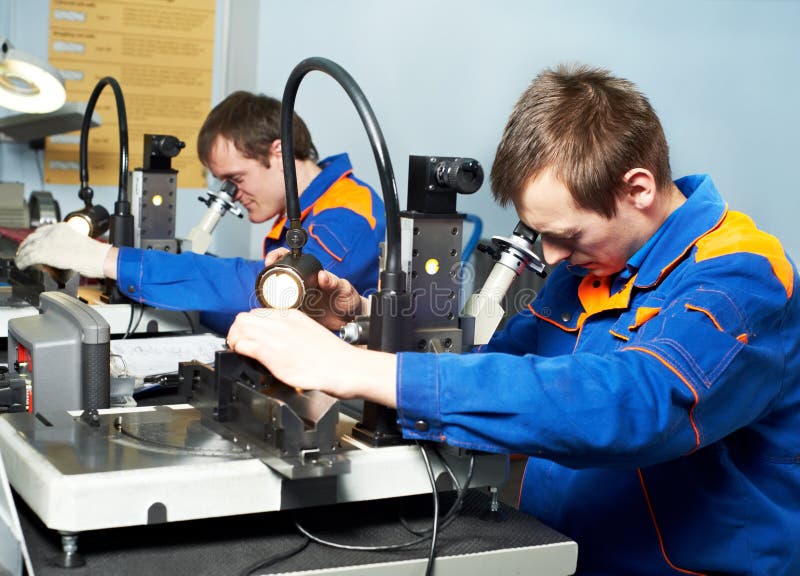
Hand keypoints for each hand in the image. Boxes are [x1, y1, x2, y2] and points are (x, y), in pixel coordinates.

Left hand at [15, 222, 112, 277]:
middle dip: (27, 245)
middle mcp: (53, 232)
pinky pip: (28, 257)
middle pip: (33, 237)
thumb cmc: (96, 254)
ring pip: (28, 247)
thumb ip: (68, 243)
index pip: (43, 230)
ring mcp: (48, 242)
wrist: (98, 257)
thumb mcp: (80, 242)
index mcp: (63, 227)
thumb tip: (61, 252)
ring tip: (21, 261)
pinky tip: (23, 265)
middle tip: (24, 252)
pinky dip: (23, 262)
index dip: (36, 238)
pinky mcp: (45, 252)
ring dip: (23, 255)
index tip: (33, 243)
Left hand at [227, 308, 396, 405]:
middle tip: (241, 345)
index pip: (258, 313)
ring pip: (240, 327)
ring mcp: (277, 336)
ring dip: (235, 340)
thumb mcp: (311, 334)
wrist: (347, 368)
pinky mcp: (273, 353)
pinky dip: (239, 350)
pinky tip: (246, 357)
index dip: (250, 327)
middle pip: (244, 317)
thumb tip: (278, 340)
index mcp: (292, 316)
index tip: (251, 338)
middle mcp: (282, 322)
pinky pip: (244, 344)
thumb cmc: (334, 357)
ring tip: (241, 351)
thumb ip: (293, 333)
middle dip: (238, 332)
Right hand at [263, 247, 367, 329]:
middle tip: (265, 281)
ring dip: (271, 295)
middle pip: (279, 275)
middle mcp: (302, 284)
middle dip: (268, 276)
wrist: (351, 319)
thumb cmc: (349, 299)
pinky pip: (284, 310)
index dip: (279, 256)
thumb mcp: (344, 289)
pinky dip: (277, 311)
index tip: (272, 259)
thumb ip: (334, 282)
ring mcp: (299, 298)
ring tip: (270, 299)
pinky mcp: (298, 313)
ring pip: (278, 294)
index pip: (292, 259)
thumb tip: (323, 275)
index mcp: (312, 274)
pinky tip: (277, 313)